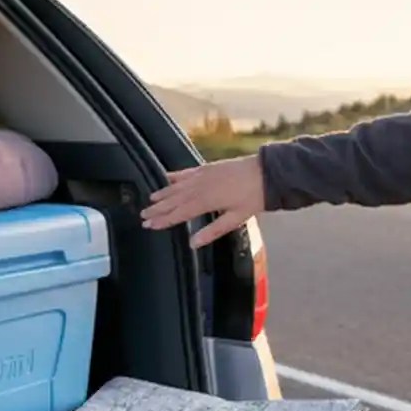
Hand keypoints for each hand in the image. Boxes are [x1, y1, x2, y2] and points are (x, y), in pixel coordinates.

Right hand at [141, 155, 266, 247]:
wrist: (267, 172)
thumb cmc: (254, 197)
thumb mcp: (236, 219)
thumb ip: (213, 231)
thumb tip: (193, 243)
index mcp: (206, 201)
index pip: (179, 213)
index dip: (163, 220)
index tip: (149, 225)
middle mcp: (200, 187)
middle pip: (174, 200)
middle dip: (157, 209)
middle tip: (143, 216)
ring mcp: (203, 175)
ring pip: (177, 187)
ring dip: (162, 194)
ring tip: (150, 201)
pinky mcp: (207, 168)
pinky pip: (186, 173)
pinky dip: (175, 176)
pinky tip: (166, 178)